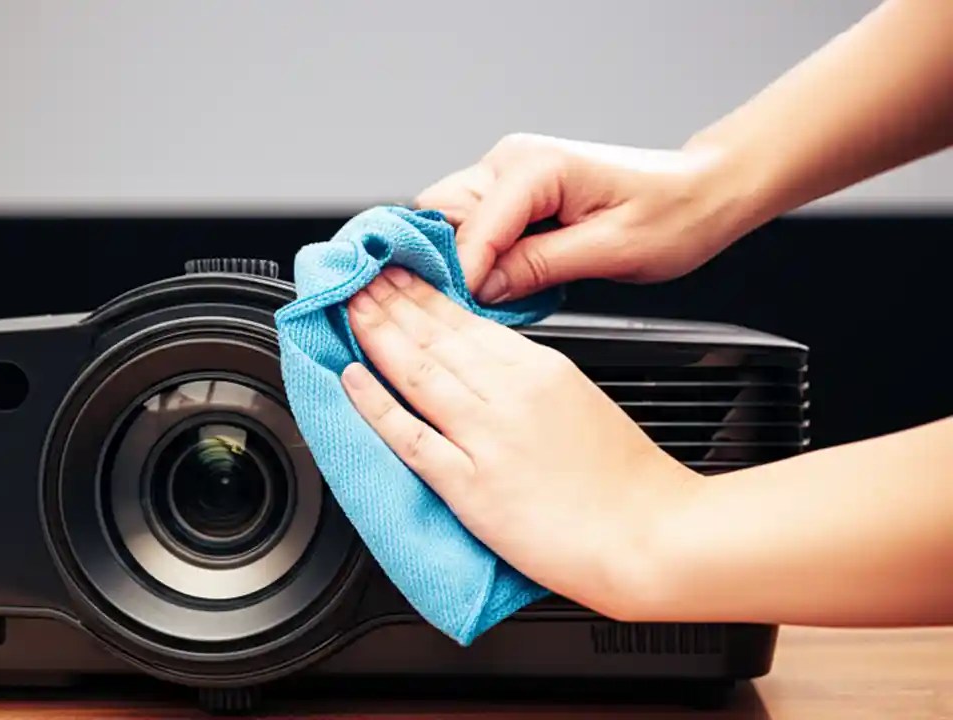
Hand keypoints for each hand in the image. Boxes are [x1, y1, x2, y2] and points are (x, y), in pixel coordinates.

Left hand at [341, 267, 697, 617]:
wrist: (650, 535)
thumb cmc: (625, 479)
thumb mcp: (579, 398)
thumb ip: (530, 376)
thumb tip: (485, 360)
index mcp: (539, 368)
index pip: (466, 320)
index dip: (421, 294)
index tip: (394, 275)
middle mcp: (509, 394)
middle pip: (435, 337)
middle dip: (388, 303)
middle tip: (355, 278)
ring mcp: (486, 438)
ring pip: (417, 372)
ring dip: (376, 336)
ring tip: (347, 310)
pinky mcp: (471, 486)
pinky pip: (412, 437)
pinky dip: (376, 405)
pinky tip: (351, 379)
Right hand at [414, 133, 759, 302]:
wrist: (705, 193)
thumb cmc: (674, 213)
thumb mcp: (610, 250)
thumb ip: (538, 266)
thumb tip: (482, 288)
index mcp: (534, 166)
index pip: (467, 225)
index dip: (459, 274)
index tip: (461, 313)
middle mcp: (511, 161)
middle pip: (438, 213)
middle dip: (441, 263)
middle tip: (461, 309)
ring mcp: (508, 176)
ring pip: (448, 221)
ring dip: (457, 262)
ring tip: (482, 301)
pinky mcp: (513, 196)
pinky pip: (473, 228)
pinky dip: (476, 259)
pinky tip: (496, 285)